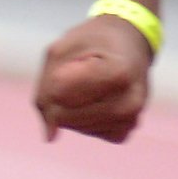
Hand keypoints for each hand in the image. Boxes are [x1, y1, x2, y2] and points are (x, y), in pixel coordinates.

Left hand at [32, 15, 152, 144]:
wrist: (130, 44)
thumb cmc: (94, 42)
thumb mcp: (62, 49)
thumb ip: (47, 88)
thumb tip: (50, 136)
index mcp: (119, 72)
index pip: (62, 94)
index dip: (55, 77)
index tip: (73, 60)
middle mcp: (130, 101)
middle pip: (64, 115)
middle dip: (59, 94)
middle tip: (81, 70)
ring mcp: (130, 120)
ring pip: (73, 125)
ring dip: (70, 105)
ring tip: (91, 82)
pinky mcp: (124, 132)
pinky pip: (85, 131)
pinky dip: (81, 116)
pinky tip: (96, 98)